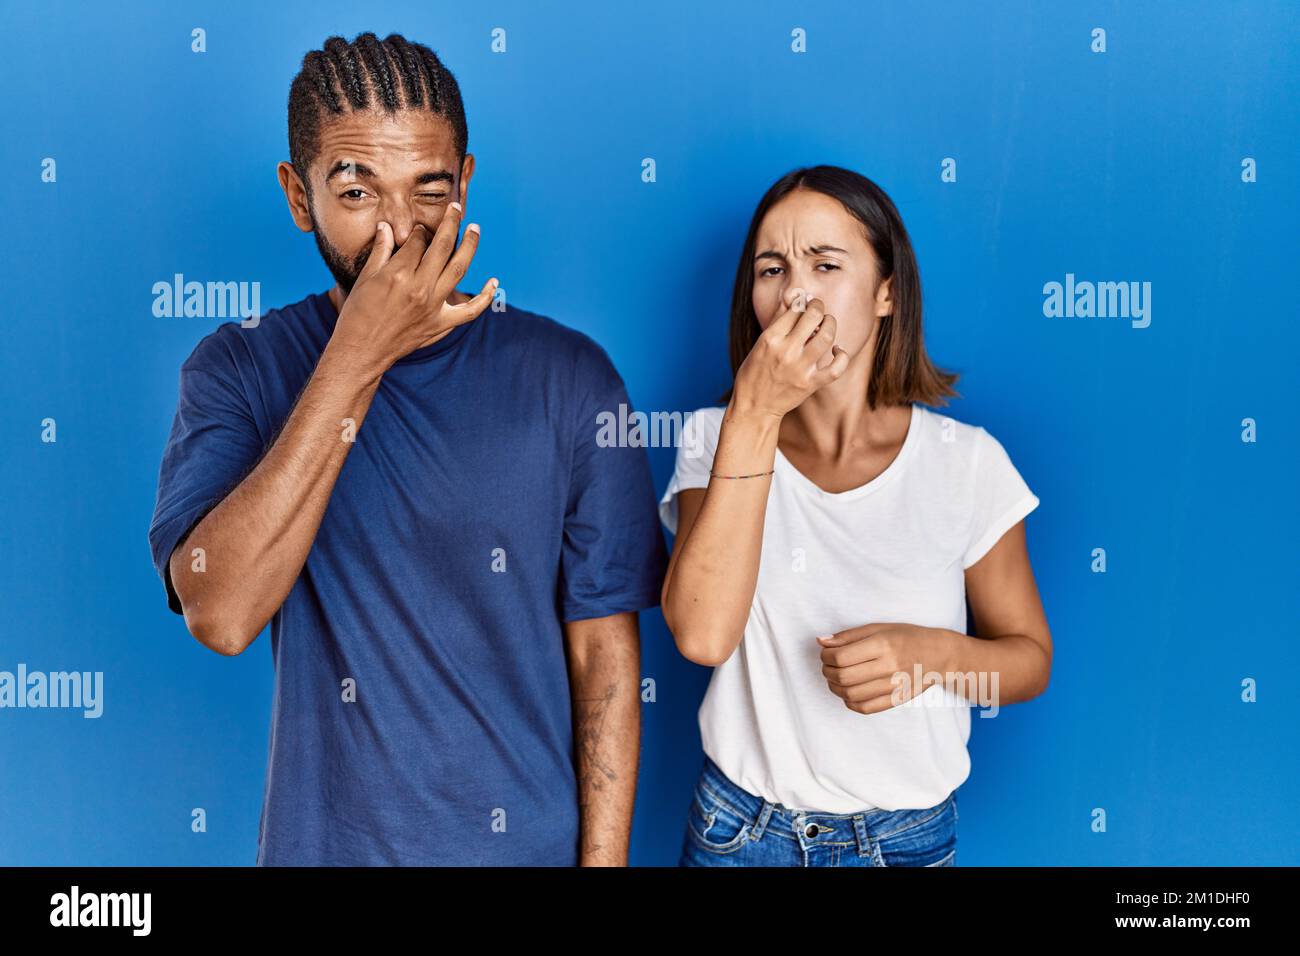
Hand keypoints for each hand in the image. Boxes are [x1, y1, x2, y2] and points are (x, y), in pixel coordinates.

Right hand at [330, 203, 497, 374]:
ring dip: (470, 246)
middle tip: (457, 209)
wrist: (363, 350)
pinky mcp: (441, 324)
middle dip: (450, 223)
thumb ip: (381, 250)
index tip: (421, 229)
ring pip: (459, 269)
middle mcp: (420, 287)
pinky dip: (485, 297)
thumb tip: (387, 227)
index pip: (418, 242)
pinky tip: (494, 281)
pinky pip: (471, 310)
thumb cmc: (358, 313)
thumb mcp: (366, 277)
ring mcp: (433, 306)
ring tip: (475, 229)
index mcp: (399, 273)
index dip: (421, 231)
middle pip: (442, 247)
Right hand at [730, 294, 850, 420]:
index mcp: (770, 338)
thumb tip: (795, 295)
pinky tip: (837, 350)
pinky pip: (836, 367)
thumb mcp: (761, 342)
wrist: (754, 407)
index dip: (803, 302)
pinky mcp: (811, 384)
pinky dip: (842, 356)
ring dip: (831, 324)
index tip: (805, 304)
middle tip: (818, 309)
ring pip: (826, 336)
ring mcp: (800, 368)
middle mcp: (786, 351)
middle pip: (813, 316)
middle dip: (819, 307)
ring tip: (827, 324)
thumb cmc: (755, 372)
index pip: (795, 308)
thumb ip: (778, 318)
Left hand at [817, 623, 951, 714]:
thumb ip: (848, 636)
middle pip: (843, 677)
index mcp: (883, 645)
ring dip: (835, 687)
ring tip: (835, 678)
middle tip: (828, 666)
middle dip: (827, 671)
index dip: (826, 656)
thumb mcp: (878, 628)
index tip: (826, 653)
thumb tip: (821, 642)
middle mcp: (889, 666)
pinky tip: (849, 692)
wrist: (938, 654)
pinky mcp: (897, 700)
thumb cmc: (906, 637)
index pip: (841, 657)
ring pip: (851, 695)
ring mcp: (894, 686)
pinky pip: (865, 708)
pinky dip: (850, 702)